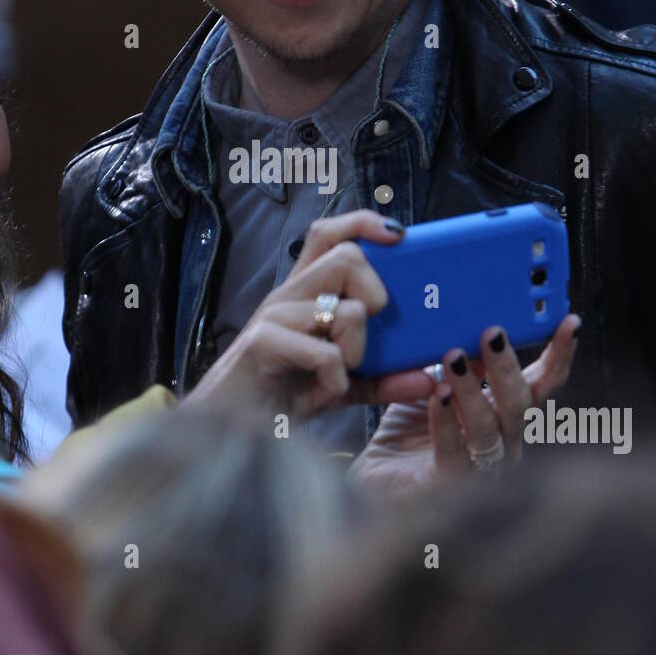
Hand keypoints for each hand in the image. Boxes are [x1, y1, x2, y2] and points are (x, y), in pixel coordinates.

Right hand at [183, 211, 434, 419]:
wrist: (226, 431)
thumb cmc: (280, 396)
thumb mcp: (340, 384)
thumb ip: (381, 379)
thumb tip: (428, 380)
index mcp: (305, 294)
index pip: (330, 234)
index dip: (364, 223)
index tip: (398, 236)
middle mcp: (289, 295)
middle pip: (347, 257)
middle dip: (374, 295)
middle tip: (365, 335)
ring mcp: (274, 316)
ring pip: (346, 309)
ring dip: (356, 349)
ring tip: (339, 375)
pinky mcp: (262, 343)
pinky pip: (325, 353)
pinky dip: (335, 380)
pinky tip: (322, 392)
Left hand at [349, 314, 580, 495]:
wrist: (378, 478)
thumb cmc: (410, 432)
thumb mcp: (436, 384)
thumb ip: (460, 362)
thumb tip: (473, 323)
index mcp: (507, 414)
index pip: (544, 384)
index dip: (559, 356)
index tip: (568, 322)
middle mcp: (504, 443)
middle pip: (521, 405)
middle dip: (507, 367)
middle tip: (491, 333)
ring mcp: (481, 469)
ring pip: (490, 428)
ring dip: (473, 390)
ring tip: (452, 358)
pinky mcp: (448, 486)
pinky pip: (454, 452)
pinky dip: (446, 422)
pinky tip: (437, 396)